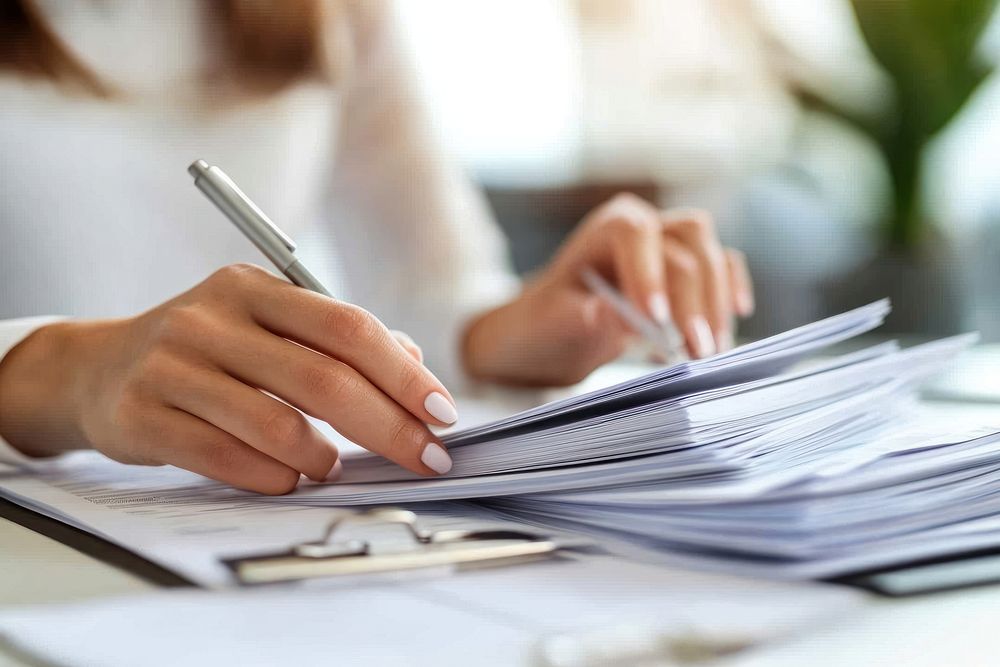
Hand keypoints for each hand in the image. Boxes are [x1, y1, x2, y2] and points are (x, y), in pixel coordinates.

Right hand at [0, 265, 457, 493]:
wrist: (97, 369)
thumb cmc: (207, 351)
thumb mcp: (268, 326)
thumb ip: (337, 341)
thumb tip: (414, 363)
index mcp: (255, 288)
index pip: (348, 327)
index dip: (403, 375)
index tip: (443, 414)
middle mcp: (212, 319)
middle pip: (323, 378)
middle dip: (389, 427)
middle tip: (426, 459)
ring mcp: (172, 366)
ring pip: (275, 423)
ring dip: (324, 457)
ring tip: (334, 468)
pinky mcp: (143, 415)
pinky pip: (225, 457)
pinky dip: (271, 477)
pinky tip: (288, 480)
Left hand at [462, 193, 753, 385]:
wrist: (552, 334)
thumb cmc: (547, 324)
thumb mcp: (554, 324)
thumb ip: (585, 319)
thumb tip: (623, 319)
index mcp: (606, 228)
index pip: (636, 234)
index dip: (650, 272)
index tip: (655, 320)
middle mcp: (646, 227)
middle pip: (686, 244)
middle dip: (693, 299)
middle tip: (695, 350)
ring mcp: (672, 245)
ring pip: (711, 255)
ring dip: (716, 303)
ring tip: (709, 351)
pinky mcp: (691, 270)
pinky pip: (723, 269)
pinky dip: (731, 292)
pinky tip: (733, 321)